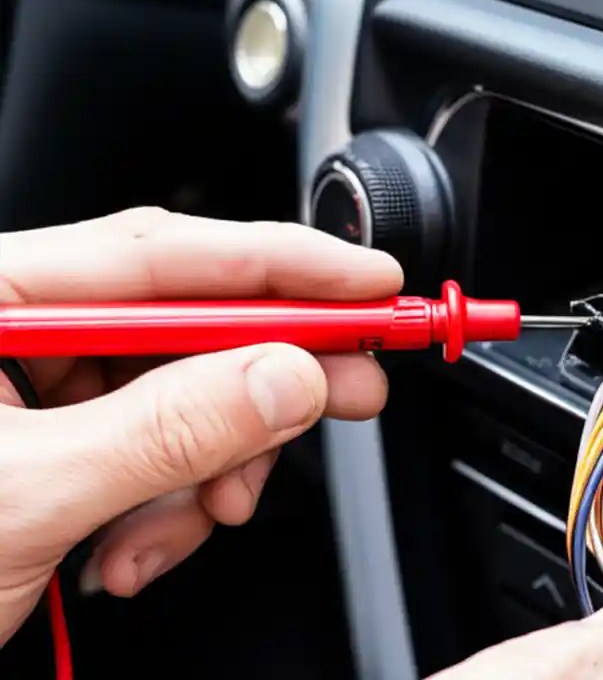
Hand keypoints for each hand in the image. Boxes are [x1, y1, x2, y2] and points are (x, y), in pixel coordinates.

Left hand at [0, 207, 402, 644]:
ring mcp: (29, 390)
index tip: (366, 286)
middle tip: (350, 394)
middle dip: (263, 381)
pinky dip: (170, 504)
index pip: (160, 254)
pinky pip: (154, 451)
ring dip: (208, 471)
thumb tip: (286, 378)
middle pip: (184, 325)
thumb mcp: (26, 495)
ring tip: (188, 527)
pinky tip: (137, 547)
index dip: (282, 265)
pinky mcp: (51, 444)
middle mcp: (10, 331)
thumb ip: (167, 429)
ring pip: (182, 399)